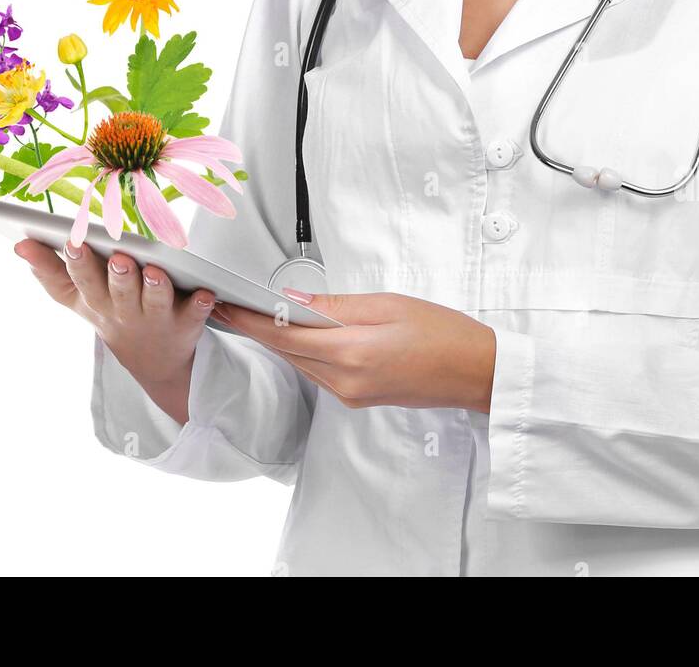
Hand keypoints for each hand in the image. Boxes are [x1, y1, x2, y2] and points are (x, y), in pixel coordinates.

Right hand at [13, 238, 214, 415]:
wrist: (153, 362)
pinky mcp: (186, 323)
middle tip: (118, 257)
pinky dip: (201, 304)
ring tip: (156, 271)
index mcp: (96, 300)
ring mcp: (156, 318)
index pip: (81, 281)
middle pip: (118, 291)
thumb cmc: (111, 313)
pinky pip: (195, 313)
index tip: (72, 241)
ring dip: (156, 286)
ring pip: (155, 300)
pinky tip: (206, 293)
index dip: (76, 262)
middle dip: (117, 275)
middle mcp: (124, 310)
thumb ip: (48, 272)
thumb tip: (19, 244)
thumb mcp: (77, 299)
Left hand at [211, 290, 496, 412]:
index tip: (223, 305)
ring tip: (253, 316)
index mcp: (351, 353)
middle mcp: (345, 381)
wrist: (475, 372)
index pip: (284, 335)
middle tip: (227, 305)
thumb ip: (338, 305)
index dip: (248, 320)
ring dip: (277, 340)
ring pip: (301, 362)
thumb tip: (296, 299)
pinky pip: (319, 372)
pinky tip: (296, 335)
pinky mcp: (359, 398)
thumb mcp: (389, 304)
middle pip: (286, 351)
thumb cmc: (443, 333)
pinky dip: (303, 352)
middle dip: (255, 328)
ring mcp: (351, 394)